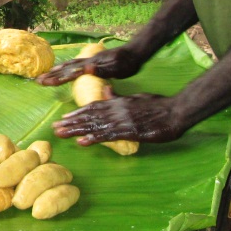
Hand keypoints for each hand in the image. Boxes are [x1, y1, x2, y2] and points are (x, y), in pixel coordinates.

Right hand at [35, 46, 144, 85]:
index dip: (58, 78)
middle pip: (66, 68)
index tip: (45, 82)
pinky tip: (64, 68)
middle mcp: (88, 61)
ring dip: (57, 70)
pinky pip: (76, 64)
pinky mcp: (94, 61)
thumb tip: (87, 68)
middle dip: (52, 75)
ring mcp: (90, 60)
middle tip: (38, 80)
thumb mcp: (119, 69)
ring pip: (70, 65)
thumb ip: (103, 70)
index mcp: (92, 65)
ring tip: (46, 74)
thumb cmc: (129, 63)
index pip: (71, 72)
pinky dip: (67, 66)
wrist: (135, 51)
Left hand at [51, 94, 190, 145]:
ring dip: (77, 130)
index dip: (77, 113)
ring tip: (61, 134)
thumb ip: (119, 96)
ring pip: (95, 125)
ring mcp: (122, 120)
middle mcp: (116, 109)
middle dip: (71, 122)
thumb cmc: (158, 106)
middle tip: (54, 128)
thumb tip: (107, 89)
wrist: (175, 111)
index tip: (63, 119)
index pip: (93, 107)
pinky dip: (94, 138)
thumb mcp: (136, 97)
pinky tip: (82, 142)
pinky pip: (108, 135)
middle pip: (89, 116)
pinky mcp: (130, 130)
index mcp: (118, 102)